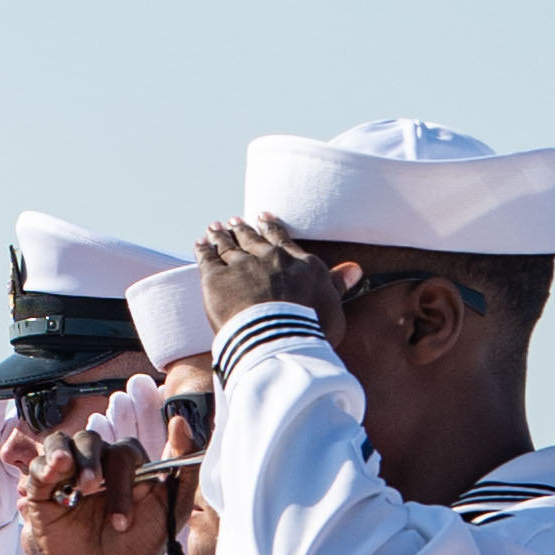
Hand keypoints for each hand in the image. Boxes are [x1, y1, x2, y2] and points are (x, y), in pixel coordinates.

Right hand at [9, 424, 170, 554]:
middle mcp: (96, 468)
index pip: (124, 449)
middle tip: (98, 493)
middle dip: (98, 467)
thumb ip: (183, 470)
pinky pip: (38, 466)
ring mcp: (67, 478)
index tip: (128, 508)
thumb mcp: (170, 511)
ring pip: (63, 442)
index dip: (125, 473)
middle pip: (92, 441)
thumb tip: (181, 422)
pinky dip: (46, 464)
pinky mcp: (42, 492)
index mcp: (127, 470)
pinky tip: (57, 472)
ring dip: (73, 457)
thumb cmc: (137, 551)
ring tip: (81, 485)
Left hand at [197, 214, 355, 341]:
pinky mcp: (216, 278)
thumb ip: (337, 284)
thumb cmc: (310, 327)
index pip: (282, 239)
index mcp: (298, 263)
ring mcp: (241, 265)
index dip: (271, 227)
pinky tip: (200, 244)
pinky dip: (203, 250)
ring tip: (214, 229)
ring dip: (220, 235)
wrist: (276, 337)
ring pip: (228, 245)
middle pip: (252, 239)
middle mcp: (269, 258)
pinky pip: (207, 259)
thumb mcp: (332, 305)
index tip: (263, 217)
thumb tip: (355, 269)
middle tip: (234, 221)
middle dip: (243, 229)